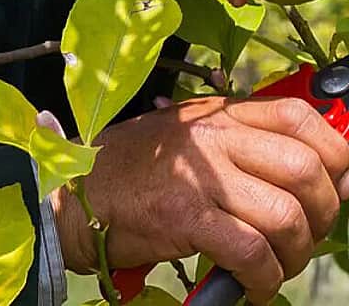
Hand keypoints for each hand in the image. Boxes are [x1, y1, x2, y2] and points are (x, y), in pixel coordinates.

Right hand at [50, 96, 348, 303]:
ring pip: (286, 216)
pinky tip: (254, 286)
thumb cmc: (133, 171)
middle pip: (306, 170)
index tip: (336, 186)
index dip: (335, 154)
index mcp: (217, 114)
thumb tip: (315, 173)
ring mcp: (199, 176)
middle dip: (323, 213)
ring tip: (275, 267)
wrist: (76, 195)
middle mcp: (212, 137)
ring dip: (294, 255)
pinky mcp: (184, 216)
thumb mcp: (187, 137)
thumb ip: (241, 142)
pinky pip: (252, 252)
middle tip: (305, 237)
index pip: (299, 118)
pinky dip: (264, 278)